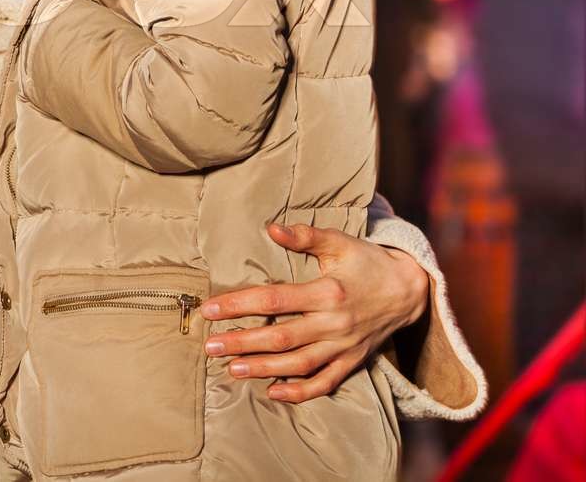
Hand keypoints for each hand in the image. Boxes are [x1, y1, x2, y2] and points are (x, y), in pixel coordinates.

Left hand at [200, 222, 429, 403]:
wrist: (410, 289)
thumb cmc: (367, 261)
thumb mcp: (339, 242)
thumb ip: (304, 236)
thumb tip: (271, 227)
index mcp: (327, 292)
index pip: (273, 300)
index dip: (238, 305)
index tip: (209, 309)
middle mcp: (334, 323)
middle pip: (281, 338)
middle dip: (242, 343)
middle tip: (210, 345)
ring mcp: (344, 346)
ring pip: (298, 364)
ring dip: (263, 369)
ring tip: (231, 370)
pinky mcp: (352, 361)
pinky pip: (325, 382)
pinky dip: (300, 392)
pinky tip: (273, 393)